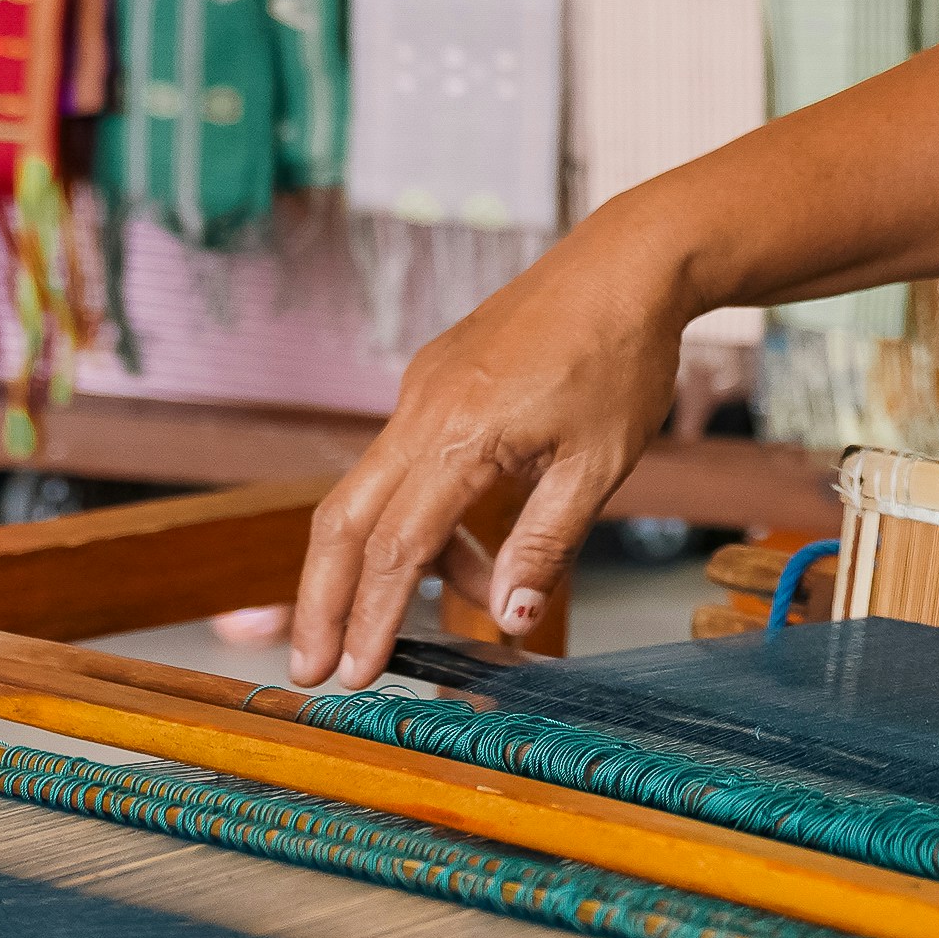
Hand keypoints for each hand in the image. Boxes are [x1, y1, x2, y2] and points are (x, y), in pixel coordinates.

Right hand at [290, 219, 687, 688]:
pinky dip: (416, 519)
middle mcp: (421, 408)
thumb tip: (511, 620)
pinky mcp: (434, 382)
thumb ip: (546, 546)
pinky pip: (403, 463)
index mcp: (459, 432)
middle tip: (310, 669)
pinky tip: (465, 552)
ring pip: (366, 492)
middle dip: (322, 600)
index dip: (372, 616)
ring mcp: (421, 391)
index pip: (397, 546)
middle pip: (342, 519)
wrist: (628, 263)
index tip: (355, 674)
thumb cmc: (622, 357)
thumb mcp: (598, 466)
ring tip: (429, 617)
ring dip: (377, 565)